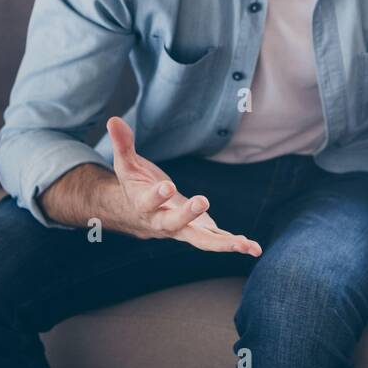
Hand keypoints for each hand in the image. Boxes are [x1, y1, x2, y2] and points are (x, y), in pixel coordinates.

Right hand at [106, 117, 261, 254]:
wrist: (136, 216)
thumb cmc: (134, 186)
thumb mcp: (126, 165)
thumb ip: (123, 145)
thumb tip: (113, 119)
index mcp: (143, 205)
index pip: (148, 201)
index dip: (156, 195)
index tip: (166, 186)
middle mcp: (162, 223)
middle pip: (174, 224)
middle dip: (187, 215)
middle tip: (203, 201)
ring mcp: (182, 230)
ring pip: (201, 240)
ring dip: (223, 244)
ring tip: (246, 245)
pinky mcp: (198, 231)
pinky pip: (216, 240)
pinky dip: (234, 244)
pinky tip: (254, 248)